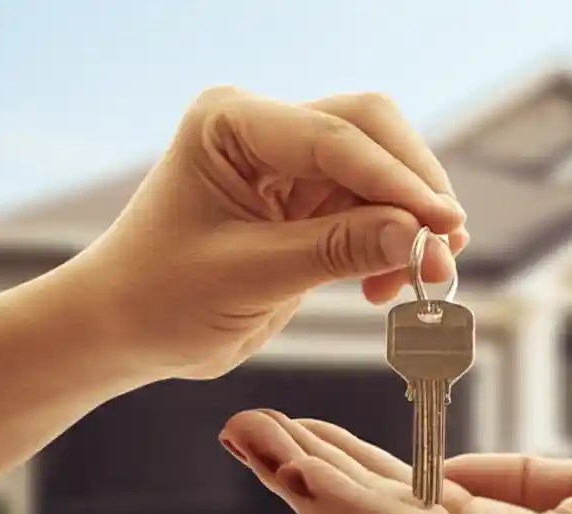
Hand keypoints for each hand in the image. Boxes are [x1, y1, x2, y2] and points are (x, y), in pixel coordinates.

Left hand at [62, 86, 465, 380]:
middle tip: (445, 247)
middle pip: (372, 132)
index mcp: (232, 123)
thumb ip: (339, 251)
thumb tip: (424, 239)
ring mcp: (292, 165)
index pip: (336, 137)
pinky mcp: (311, 203)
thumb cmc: (160, 297)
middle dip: (414, 189)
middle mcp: (267, 130)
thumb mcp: (250, 277)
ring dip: (411, 224)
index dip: (397, 182)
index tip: (443, 225)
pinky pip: (375, 212)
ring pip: (383, 173)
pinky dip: (394, 246)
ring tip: (423, 279)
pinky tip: (387, 287)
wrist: (126, 330)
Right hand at [219, 410, 571, 513]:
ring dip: (312, 485)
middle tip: (242, 428)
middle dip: (306, 477)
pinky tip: (312, 468)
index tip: (296, 428)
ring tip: (254, 439)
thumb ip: (514, 478)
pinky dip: (360, 502)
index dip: (346, 469)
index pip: (408, 509)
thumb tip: (450, 466)